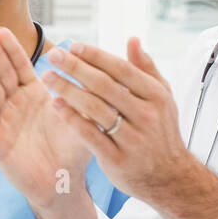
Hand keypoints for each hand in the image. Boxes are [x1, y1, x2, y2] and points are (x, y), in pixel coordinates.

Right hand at [0, 27, 90, 209]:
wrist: (64, 184)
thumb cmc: (73, 151)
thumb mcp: (82, 117)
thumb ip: (82, 93)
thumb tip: (88, 65)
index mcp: (35, 96)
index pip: (20, 67)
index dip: (10, 49)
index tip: (2, 30)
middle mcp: (17, 105)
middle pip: (2, 74)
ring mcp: (5, 120)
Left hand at [42, 37, 193, 202]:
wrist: (169, 178)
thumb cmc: (160, 132)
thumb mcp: (162, 99)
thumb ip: (147, 69)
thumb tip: (132, 40)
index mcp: (156, 96)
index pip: (121, 69)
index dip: (95, 56)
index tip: (73, 46)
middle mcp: (145, 115)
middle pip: (104, 85)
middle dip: (75, 67)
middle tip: (53, 55)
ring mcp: (132, 138)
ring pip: (94, 108)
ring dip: (68, 90)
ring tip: (48, 77)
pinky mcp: (117, 159)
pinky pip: (90, 135)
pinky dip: (72, 118)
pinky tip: (56, 105)